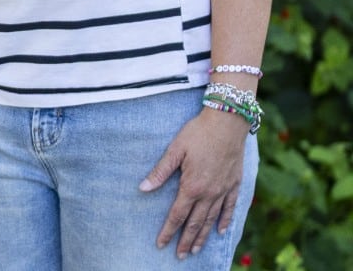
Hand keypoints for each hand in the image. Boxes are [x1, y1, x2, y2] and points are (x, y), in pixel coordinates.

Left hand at [140, 108, 246, 256]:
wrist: (227, 123)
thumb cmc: (198, 133)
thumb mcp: (175, 149)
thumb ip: (160, 171)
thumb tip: (142, 188)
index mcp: (192, 186)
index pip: (177, 215)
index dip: (168, 230)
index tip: (161, 244)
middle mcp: (209, 193)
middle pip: (196, 222)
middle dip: (185, 240)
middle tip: (179, 255)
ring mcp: (224, 190)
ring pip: (212, 219)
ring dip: (203, 236)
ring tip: (195, 250)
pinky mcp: (235, 185)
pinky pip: (231, 208)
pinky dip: (226, 221)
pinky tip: (221, 231)